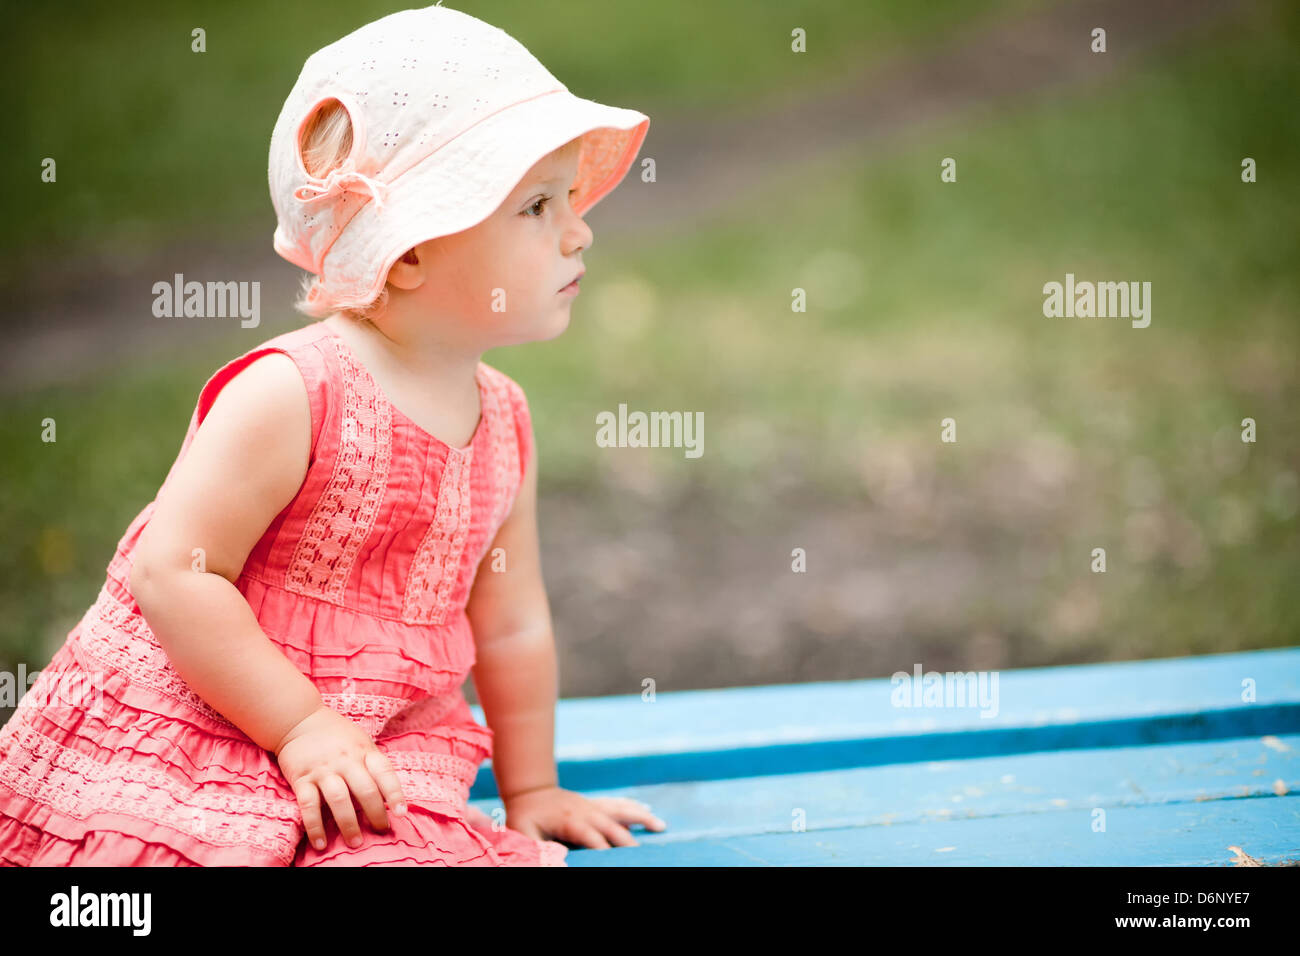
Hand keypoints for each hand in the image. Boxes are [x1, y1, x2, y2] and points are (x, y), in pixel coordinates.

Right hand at [273, 705, 408, 850]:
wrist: (298, 719)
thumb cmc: (335, 734)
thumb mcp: (360, 741)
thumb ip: (372, 763)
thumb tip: (388, 794)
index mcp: (364, 751)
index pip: (384, 773)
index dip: (395, 793)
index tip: (402, 813)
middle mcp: (346, 760)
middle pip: (365, 789)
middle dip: (376, 814)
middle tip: (381, 831)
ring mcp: (323, 770)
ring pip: (339, 799)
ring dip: (348, 823)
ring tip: (355, 843)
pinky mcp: (302, 778)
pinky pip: (309, 805)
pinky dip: (315, 826)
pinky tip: (320, 843)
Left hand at [502, 786, 666, 849]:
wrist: (528, 788)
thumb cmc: (524, 815)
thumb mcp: (523, 834)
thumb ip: (535, 850)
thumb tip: (549, 863)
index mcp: (569, 819)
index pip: (592, 837)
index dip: (604, 849)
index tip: (616, 861)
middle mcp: (585, 810)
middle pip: (613, 825)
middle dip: (628, 839)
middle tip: (642, 854)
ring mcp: (592, 804)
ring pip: (621, 809)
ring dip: (640, 817)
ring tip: (661, 826)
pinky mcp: (594, 803)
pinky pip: (617, 804)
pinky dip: (633, 807)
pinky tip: (646, 811)